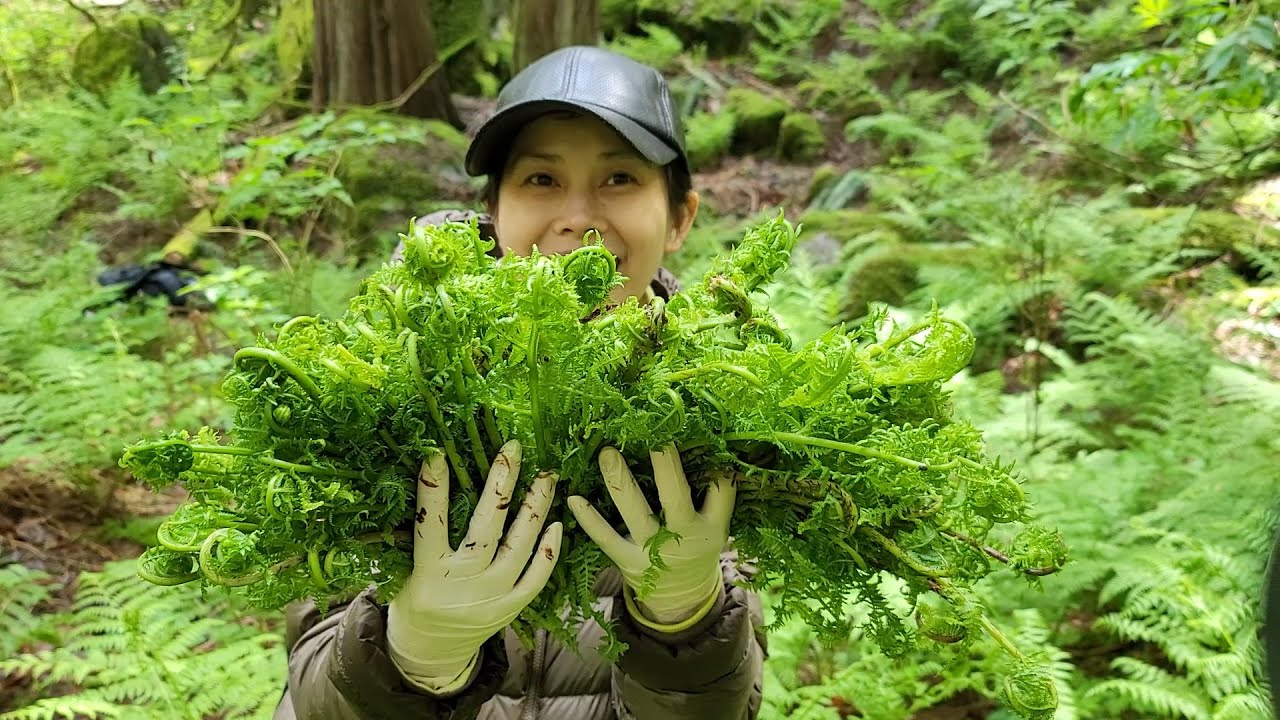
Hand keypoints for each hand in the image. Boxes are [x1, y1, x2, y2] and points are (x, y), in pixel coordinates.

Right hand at [387, 440, 561, 693]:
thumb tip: (436, 477)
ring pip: (519, 547)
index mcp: (427, 572)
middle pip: (485, 529)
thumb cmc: (417, 596)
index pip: (430, 524)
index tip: (437, 453)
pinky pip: (536, 578)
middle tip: (512, 450)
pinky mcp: (510, 609)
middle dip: (500, 486)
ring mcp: (490, 598)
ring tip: (546, 476)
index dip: (432, 489)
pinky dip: (548, 551)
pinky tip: (557, 523)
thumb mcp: (408, 568)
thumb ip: (425, 533)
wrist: (431, 651)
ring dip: (535, 508)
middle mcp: (461, 584)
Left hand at [568, 444, 734, 629]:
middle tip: (654, 436)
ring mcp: (651, 549)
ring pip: (634, 511)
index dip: (715, 469)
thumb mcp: (717, 526)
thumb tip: (719, 453)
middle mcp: (681, 537)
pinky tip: (574, 498)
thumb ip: (719, 495)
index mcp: (708, 527)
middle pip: (675, 497)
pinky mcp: (625, 559)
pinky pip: (604, 537)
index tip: (704, 439)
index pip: (719, 492)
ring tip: (608, 453)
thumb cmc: (697, 546)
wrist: (680, 595)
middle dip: (665, 466)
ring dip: (620, 481)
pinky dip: (588, 519)